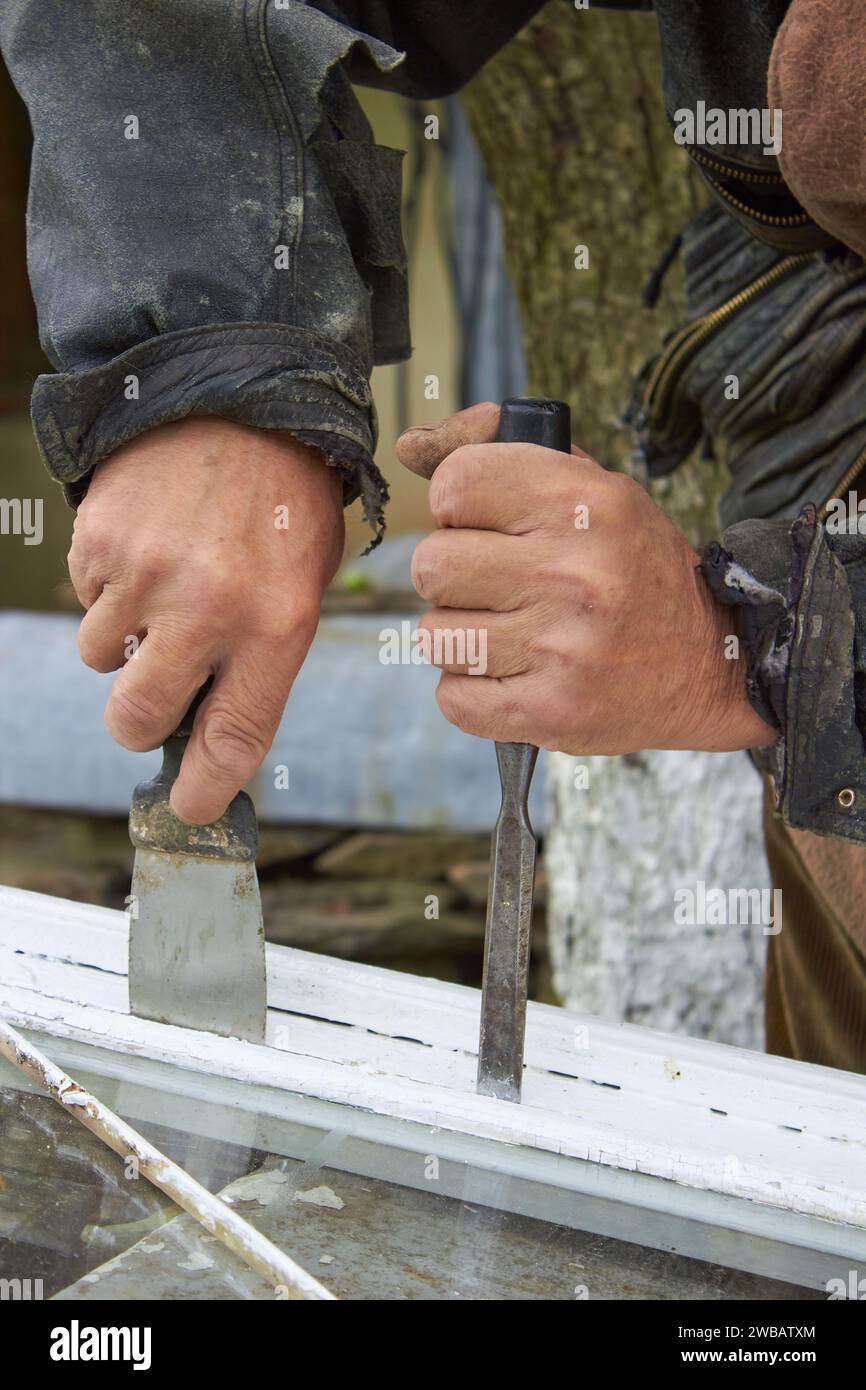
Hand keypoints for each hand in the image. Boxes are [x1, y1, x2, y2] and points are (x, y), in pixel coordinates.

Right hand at [69, 418, 343, 822]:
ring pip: (101, 660)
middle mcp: (208, 606)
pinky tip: (148, 549)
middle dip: (138, 723)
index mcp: (275, 623)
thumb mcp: (302, 586)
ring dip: (123, 643)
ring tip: (164, 587)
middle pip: (139, 717)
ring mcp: (146, 574)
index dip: (206, 790)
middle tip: (152, 700)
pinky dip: (109, 591)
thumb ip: (259, 661)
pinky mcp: (100, 543)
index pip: (233, 739)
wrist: (239, 399)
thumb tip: (209, 736)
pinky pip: (87, 600)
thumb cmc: (282, 505)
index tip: (192, 810)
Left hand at [397, 403, 775, 754]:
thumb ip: (500, 453)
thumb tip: (409, 446)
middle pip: (431, 566)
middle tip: (498, 587)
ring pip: (435, 635)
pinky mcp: (553, 711)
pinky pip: (453, 698)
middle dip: (454, 578)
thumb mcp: (592, 489)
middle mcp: (576, 571)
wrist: (715, 664)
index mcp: (586, 502)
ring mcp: (564, 647)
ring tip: (514, 634)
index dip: (457, 507)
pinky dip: (472, 692)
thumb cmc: (635, 569)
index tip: (485, 525)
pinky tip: (517, 675)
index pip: (455, 484)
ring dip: (463, 638)